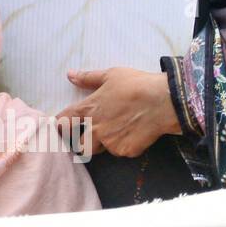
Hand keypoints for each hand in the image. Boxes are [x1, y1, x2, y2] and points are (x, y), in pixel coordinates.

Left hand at [58, 67, 177, 158]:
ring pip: (98, 150)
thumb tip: (70, 75)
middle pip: (78, 144)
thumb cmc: (136, 85)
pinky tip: (134, 133)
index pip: (62, 123)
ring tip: (116, 130)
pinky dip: (124, 145)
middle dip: (83, 140)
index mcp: (87, 110)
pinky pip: (120, 151)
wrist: (164, 101)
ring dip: (102, 144)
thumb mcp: (111, 75)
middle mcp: (95, 129)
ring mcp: (110, 143)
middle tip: (93, 132)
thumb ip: (88, 78)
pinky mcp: (126, 151)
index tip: (65, 126)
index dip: (61, 125)